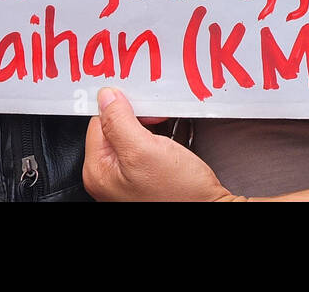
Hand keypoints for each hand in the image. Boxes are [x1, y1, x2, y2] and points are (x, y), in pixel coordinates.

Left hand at [83, 88, 237, 201]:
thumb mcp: (144, 150)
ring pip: (131, 137)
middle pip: (114, 129)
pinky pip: (144, 150)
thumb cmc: (179, 195)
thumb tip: (106, 97)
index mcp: (98, 172)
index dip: (122, 111)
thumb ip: (119, 121)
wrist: (210, 212)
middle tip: (158, 127)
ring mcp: (125, 181)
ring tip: (166, 142)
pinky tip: (169, 150)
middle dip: (138, 121)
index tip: (143, 112)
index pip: (98, 122)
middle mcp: (107, 179)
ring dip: (150, 131)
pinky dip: (157, 143)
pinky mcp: (144, 181)